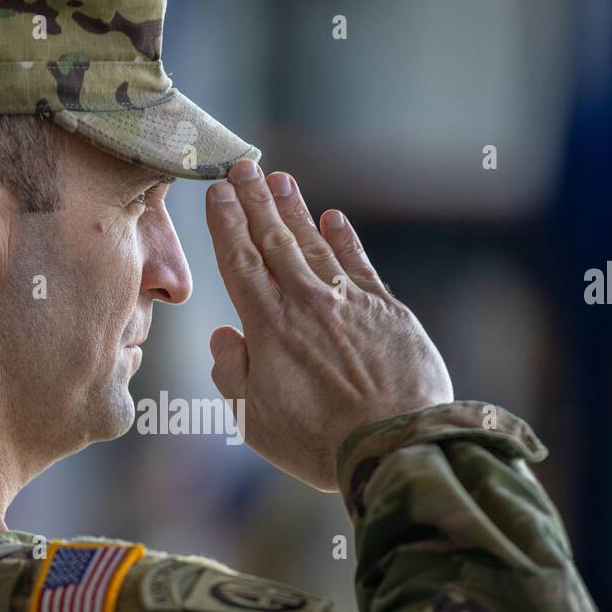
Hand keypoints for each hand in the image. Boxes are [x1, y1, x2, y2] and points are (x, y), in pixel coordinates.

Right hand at [204, 161, 452, 491]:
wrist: (395, 445)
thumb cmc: (317, 442)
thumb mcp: (253, 420)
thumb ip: (230, 373)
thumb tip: (223, 337)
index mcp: (267, 326)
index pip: (239, 260)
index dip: (225, 222)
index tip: (216, 191)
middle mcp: (306, 302)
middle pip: (274, 239)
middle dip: (255, 200)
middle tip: (242, 165)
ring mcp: (350, 302)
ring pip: (316, 243)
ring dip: (295, 210)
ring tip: (281, 179)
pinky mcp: (388, 311)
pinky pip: (361, 264)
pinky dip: (346, 239)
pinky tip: (335, 219)